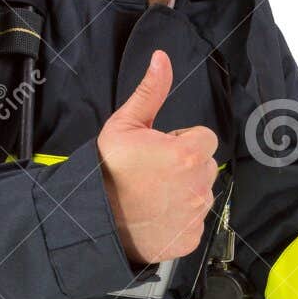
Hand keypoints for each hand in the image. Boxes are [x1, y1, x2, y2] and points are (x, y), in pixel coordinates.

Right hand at [97, 50, 219, 264]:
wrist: (92, 219)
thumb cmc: (107, 170)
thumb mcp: (124, 125)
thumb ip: (150, 92)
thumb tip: (162, 58)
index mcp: (187, 154)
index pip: (204, 138)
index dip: (181, 141)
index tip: (159, 151)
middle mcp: (198, 186)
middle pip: (205, 166)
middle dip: (185, 166)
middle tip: (153, 173)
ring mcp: (195, 215)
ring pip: (201, 194)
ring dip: (184, 192)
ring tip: (152, 196)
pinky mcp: (190, 240)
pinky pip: (193, 223)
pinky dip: (179, 220)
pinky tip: (155, 216)